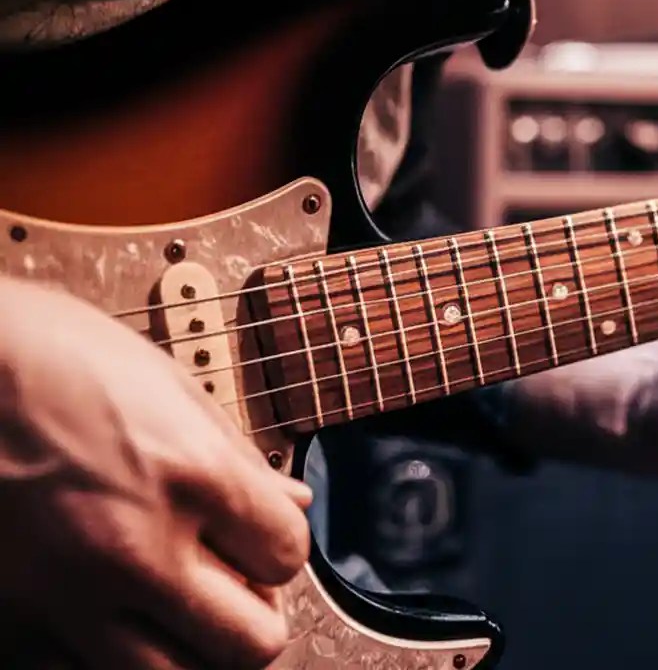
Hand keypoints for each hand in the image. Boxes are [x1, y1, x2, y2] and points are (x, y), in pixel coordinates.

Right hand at [0, 277, 311, 668]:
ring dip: (185, 648)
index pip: (288, 556)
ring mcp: (66, 594)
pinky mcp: (7, 621)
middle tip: (228, 588)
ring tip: (170, 610)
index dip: (277, 546)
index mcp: (191, 475)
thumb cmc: (44, 354)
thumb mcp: (162, 382)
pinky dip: (100, 657)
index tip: (256, 535)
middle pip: (252, 645)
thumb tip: (294, 501)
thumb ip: (236, 456)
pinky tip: (100, 618)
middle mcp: (136, 545)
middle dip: (250, 616)